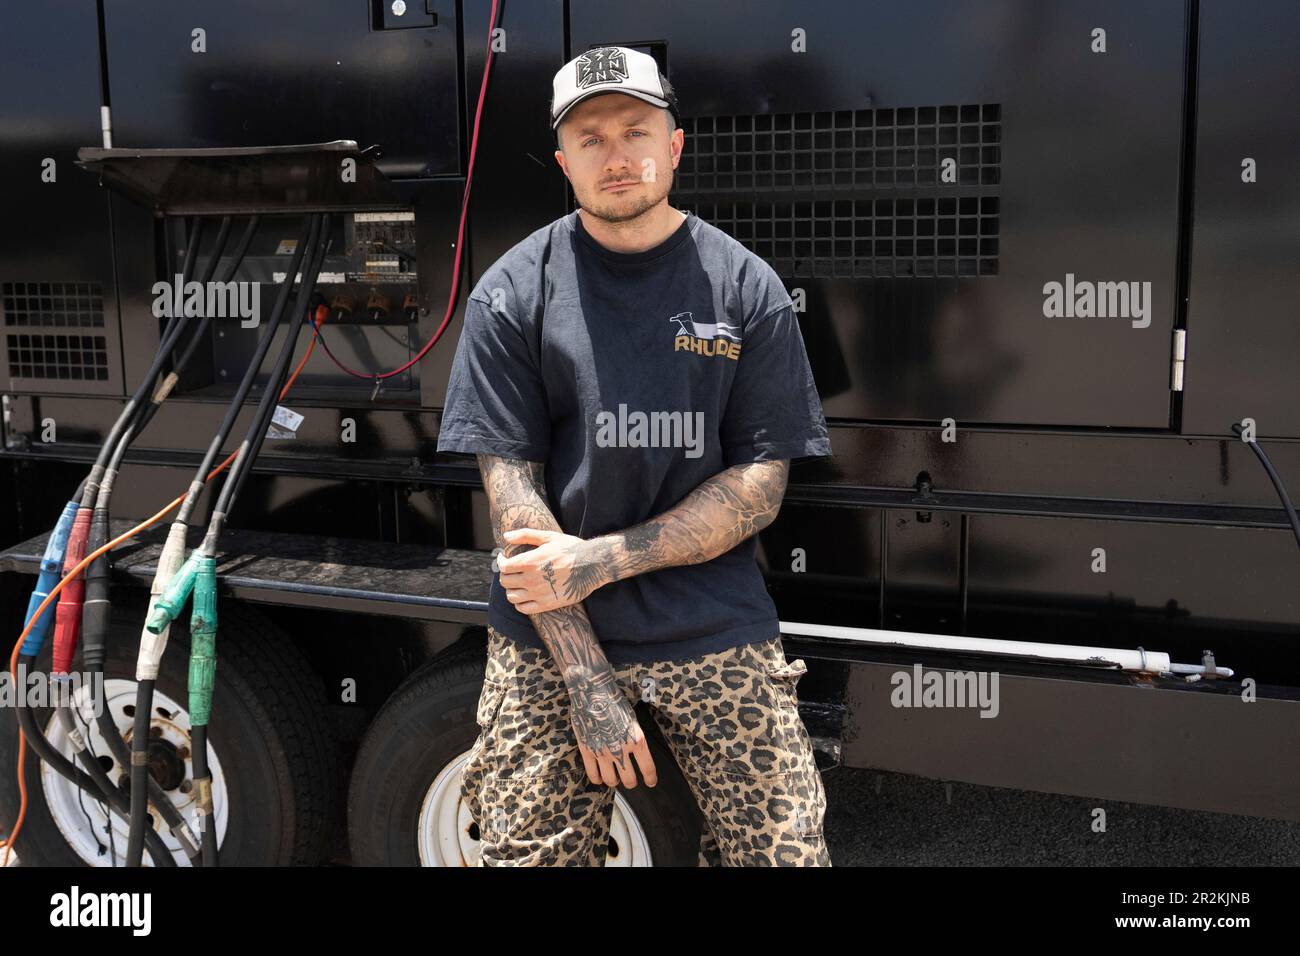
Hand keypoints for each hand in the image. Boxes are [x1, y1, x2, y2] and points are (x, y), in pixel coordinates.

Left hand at [497, 529, 610, 612]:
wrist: (592, 565)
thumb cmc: (571, 549)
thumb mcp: (548, 536)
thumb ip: (525, 535)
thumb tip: (506, 536)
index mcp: (530, 562)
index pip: (504, 567)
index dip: (501, 562)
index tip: (504, 559)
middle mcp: (532, 579)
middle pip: (505, 582)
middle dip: (506, 575)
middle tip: (512, 570)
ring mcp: (539, 594)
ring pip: (512, 596)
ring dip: (511, 589)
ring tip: (518, 583)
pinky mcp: (547, 604)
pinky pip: (524, 608)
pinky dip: (520, 603)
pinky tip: (525, 595)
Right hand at [568, 674, 657, 788]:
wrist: (592, 692)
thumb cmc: (613, 701)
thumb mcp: (632, 719)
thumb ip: (635, 738)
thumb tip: (636, 752)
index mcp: (637, 739)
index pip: (648, 768)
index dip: (651, 779)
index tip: (651, 782)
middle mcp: (621, 749)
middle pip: (629, 779)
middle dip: (631, 783)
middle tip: (630, 781)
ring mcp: (603, 751)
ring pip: (611, 780)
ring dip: (614, 782)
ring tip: (614, 779)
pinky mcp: (587, 751)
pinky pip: (593, 774)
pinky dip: (597, 779)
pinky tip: (599, 778)